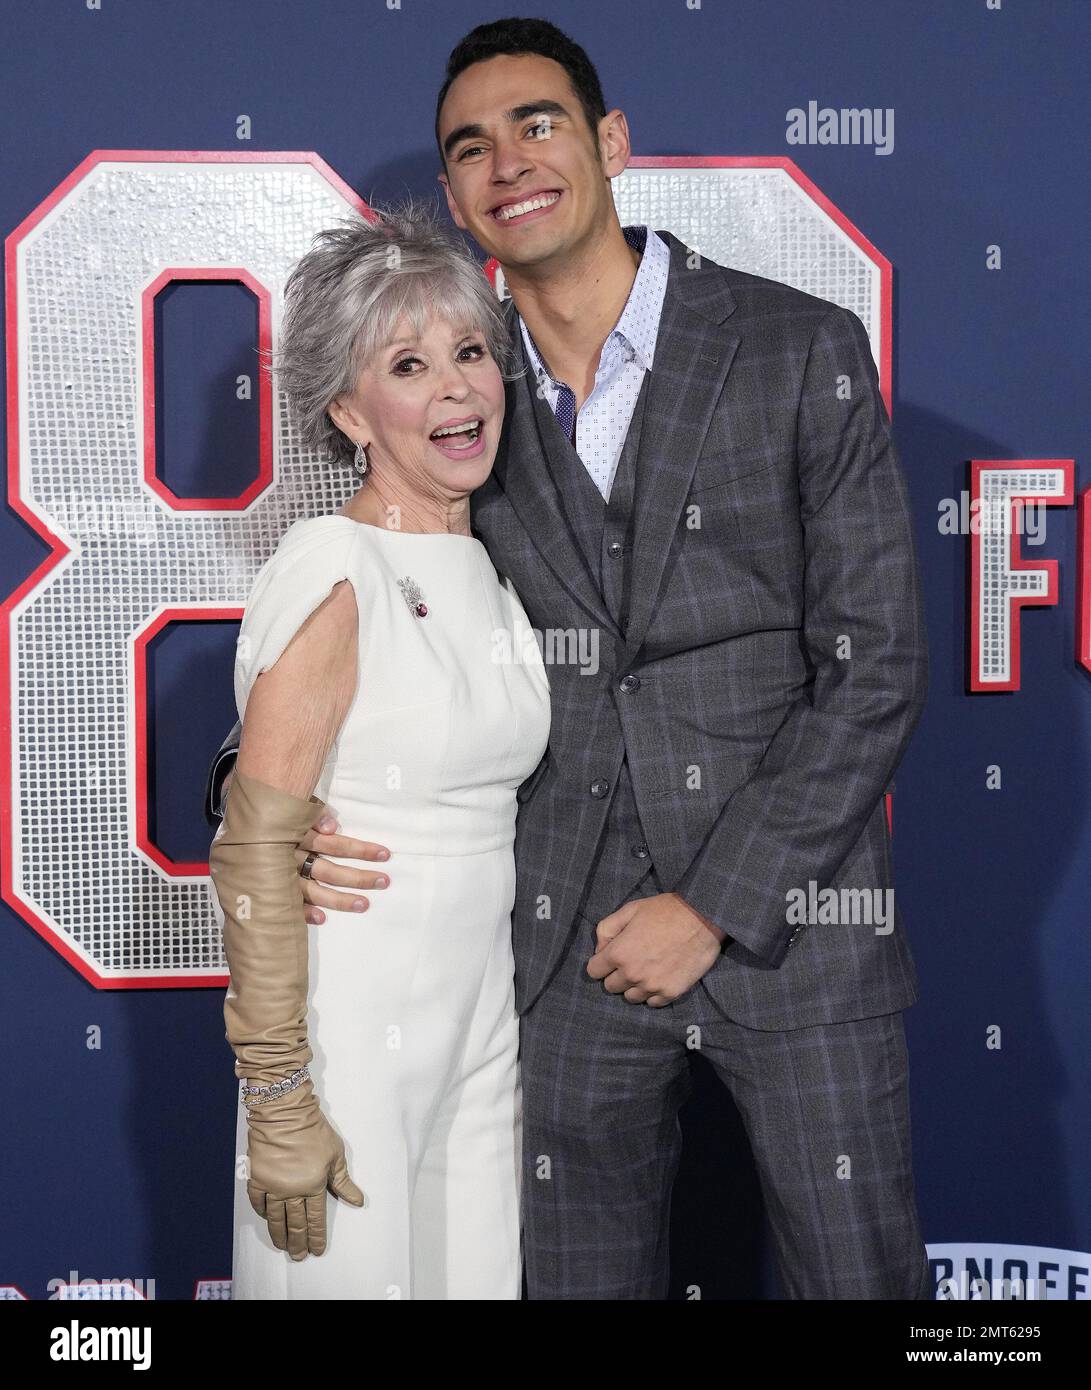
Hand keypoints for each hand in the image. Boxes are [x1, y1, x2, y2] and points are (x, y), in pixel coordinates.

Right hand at [220, 769, 390, 923]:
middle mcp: (292, 858)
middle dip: (359, 877)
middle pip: (330, 871)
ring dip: (340, 899)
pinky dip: (303, 912)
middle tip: (384, 881)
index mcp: (298, 836)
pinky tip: (321, 918)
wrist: (229, 832)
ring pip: (314, 891)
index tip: (385, 854)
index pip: (335, 844)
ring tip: (364, 904)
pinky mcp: (269, 890)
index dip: (360, 849)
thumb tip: (333, 825)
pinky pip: (288, 906)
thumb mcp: (289, 809)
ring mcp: (280, 877)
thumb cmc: (266, 816)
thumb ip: (312, 815)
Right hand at [244, 1078, 364, 1259]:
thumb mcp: (336, 1154)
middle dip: (298, 1242)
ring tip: (282, 1246)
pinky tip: (266, 1219)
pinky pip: (258, 1202)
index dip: (317, 1236)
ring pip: (275, 1218)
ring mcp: (272, 1185)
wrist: (285, 1113)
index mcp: (314, 1185)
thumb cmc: (313, 1130)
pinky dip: (262, 1212)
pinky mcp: (257, 1177)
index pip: (316, 1219)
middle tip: (299, 1256)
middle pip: (295, 1223)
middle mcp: (292, 1190)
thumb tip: (357, 1200)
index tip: (317, 1250)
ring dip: (280, 1234)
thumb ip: (344, 1181)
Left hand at [587, 892, 725, 1006]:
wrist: (702, 918)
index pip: (593, 971)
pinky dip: (653, 993)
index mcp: (618, 953)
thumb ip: (607, 929)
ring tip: (646, 969)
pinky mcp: (671, 993)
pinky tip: (659, 977)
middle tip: (631, 961)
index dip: (600, 962)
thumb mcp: (630, 910)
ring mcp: (652, 986)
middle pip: (611, 987)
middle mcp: (632, 974)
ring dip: (634, 986)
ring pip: (631, 997)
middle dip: (616, 975)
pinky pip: (652, 1003)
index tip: (610, 957)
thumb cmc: (665, 910)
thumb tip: (600, 949)